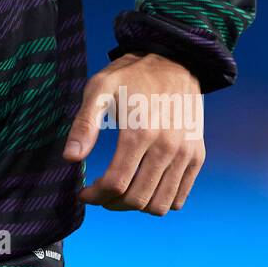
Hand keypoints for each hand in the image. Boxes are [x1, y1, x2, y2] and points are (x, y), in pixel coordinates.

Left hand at [61, 52, 204, 213]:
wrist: (175, 61)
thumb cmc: (131, 75)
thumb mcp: (100, 89)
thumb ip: (84, 124)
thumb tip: (70, 158)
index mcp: (140, 132)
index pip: (116, 184)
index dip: (95, 195)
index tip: (84, 193)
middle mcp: (168, 147)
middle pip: (138, 199)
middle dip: (112, 203)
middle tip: (99, 194)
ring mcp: (186, 154)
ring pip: (160, 205)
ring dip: (136, 206)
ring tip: (121, 193)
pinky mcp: (197, 156)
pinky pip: (180, 197)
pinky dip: (160, 200)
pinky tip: (144, 186)